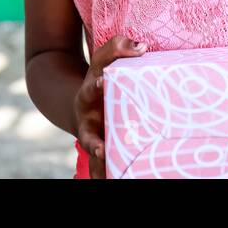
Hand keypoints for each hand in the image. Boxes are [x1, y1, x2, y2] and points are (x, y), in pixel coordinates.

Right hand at [74, 34, 147, 178]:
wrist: (85, 103)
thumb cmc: (101, 78)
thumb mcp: (103, 60)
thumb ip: (118, 48)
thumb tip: (142, 48)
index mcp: (88, 96)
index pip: (90, 89)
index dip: (95, 86)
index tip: (100, 82)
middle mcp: (88, 122)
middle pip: (87, 136)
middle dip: (93, 144)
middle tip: (99, 150)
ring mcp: (95, 139)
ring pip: (95, 160)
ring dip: (100, 168)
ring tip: (109, 177)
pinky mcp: (104, 153)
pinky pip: (104, 170)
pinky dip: (108, 177)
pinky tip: (121, 180)